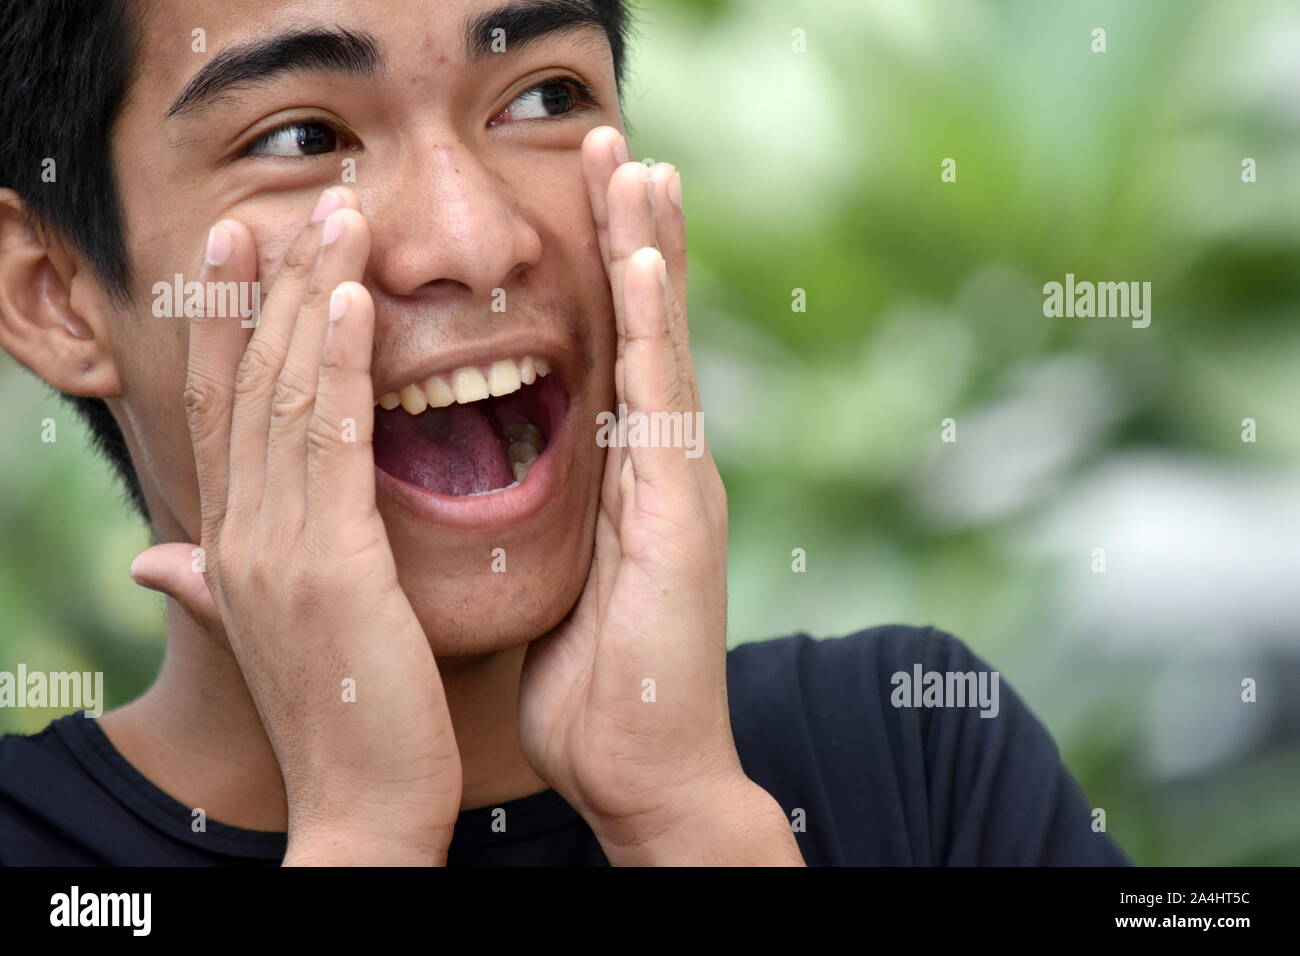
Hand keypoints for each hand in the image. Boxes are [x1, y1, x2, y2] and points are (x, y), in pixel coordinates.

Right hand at [129, 188, 461, 864]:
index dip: (229, 326)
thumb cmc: (340, 718)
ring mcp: (276, 548)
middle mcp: (240, 535)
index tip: (242, 250)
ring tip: (334, 217)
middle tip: (290, 202)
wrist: (364, 809)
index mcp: (233, 545)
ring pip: (286, 395)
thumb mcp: (268, 636)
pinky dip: (336, 364)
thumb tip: (154, 558)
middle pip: (249, 385)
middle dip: (266, 288)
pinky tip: (349, 299)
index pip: (225, 413)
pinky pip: (333, 443)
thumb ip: (213, 582)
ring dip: (305, 297)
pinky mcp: (330, 565)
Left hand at [517, 129, 801, 864]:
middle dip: (630, 232)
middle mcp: (658, 467)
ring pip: (659, 340)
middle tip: (614, 143)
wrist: (645, 775)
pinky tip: (643, 255)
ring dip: (649, 246)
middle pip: (644, 327)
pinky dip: (654, 320)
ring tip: (637, 160)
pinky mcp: (680, 510)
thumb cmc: (592, 695)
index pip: (612, 356)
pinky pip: (660, 398)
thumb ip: (537, 532)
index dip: (604, 276)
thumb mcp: (549, 591)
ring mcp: (677, 483)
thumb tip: (492, 502)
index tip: (586, 201)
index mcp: (624, 483)